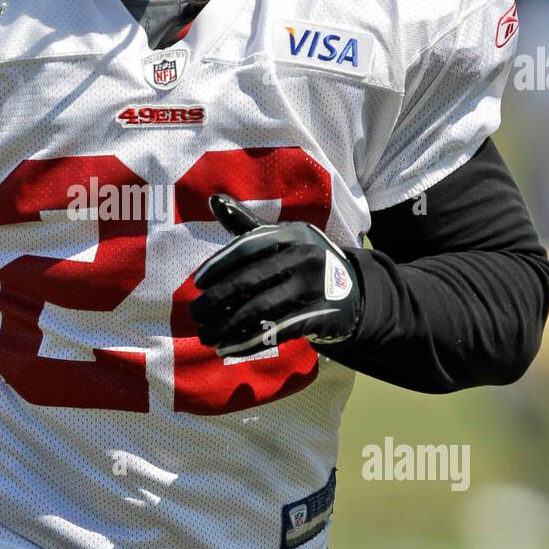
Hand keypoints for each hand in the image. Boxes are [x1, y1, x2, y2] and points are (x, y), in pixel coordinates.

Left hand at [189, 194, 362, 357]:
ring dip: (227, 325)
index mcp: (292, 234)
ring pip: (260, 308)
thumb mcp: (282, 240)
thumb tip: (213, 199)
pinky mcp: (320, 316)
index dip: (219, 265)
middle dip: (217, 300)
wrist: (353, 291)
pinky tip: (227, 348)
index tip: (198, 284)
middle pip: (250, 279)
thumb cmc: (302, 262)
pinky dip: (248, 342)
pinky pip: (275, 331)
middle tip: (195, 315)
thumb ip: (247, 225)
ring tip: (206, 336)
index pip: (247, 247)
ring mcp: (315, 287)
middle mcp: (305, 256)